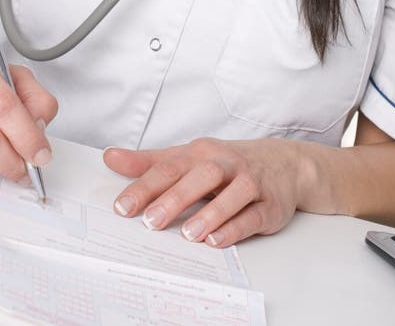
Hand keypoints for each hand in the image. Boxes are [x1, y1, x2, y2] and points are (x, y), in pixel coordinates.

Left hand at [103, 137, 302, 247]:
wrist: (283, 164)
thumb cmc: (227, 163)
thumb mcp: (187, 158)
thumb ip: (149, 162)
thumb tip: (110, 157)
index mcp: (201, 153)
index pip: (170, 167)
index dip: (145, 186)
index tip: (122, 207)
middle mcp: (226, 164)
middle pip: (201, 176)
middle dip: (175, 198)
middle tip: (150, 221)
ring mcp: (251, 183)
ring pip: (233, 194)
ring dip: (210, 214)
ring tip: (188, 234)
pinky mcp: (270, 205)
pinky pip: (253, 215)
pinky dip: (236, 227)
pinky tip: (217, 240)